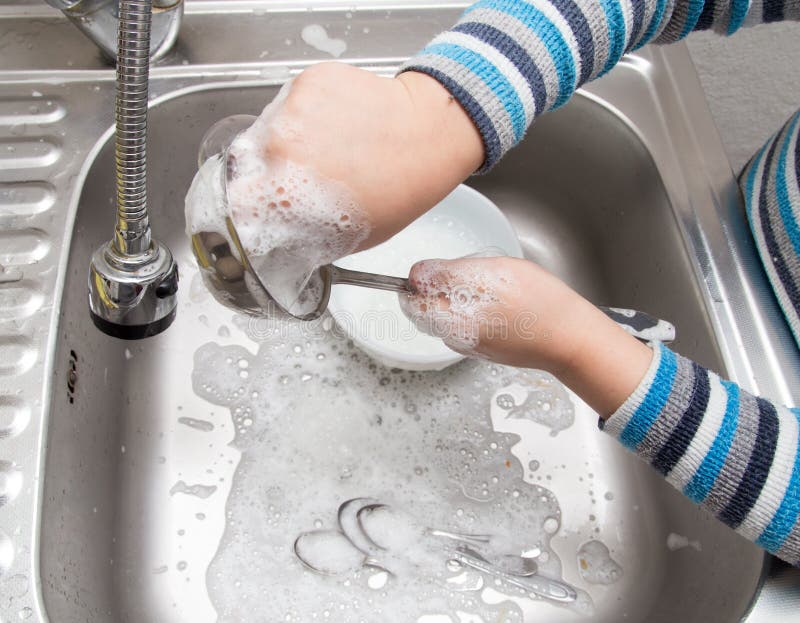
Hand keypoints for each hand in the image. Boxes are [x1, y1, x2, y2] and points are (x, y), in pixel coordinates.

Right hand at [243, 62, 483, 251]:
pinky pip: (292, 103)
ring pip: (270, 130)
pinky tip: (337, 125)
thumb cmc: (397, 189)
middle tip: (310, 175)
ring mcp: (290, 112)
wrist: (426, 135)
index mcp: (282, 196)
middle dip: (272, 172)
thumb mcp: (346, 237)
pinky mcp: (305, 83)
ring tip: (329, 148)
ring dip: (290, 141)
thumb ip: (301, 236)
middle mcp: (277, 152)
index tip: (260, 207)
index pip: (236, 206)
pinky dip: (308, 114)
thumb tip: (279, 238)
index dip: (247, 208)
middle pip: (251, 164)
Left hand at [401, 256, 653, 416]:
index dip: (420, 276)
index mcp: (453, 318)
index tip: (435, 268)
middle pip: (422, 309)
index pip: (412, 295)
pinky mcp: (480, 351)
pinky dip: (465, 313)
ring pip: (440, 318)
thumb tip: (418, 274)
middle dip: (432, 290)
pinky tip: (491, 304)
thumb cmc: (540, 303)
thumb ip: (451, 273)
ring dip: (448, 301)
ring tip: (480, 288)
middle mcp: (454, 337)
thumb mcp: (495, 272)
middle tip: (458, 275)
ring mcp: (467, 346)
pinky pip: (458, 328)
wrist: (570, 339)